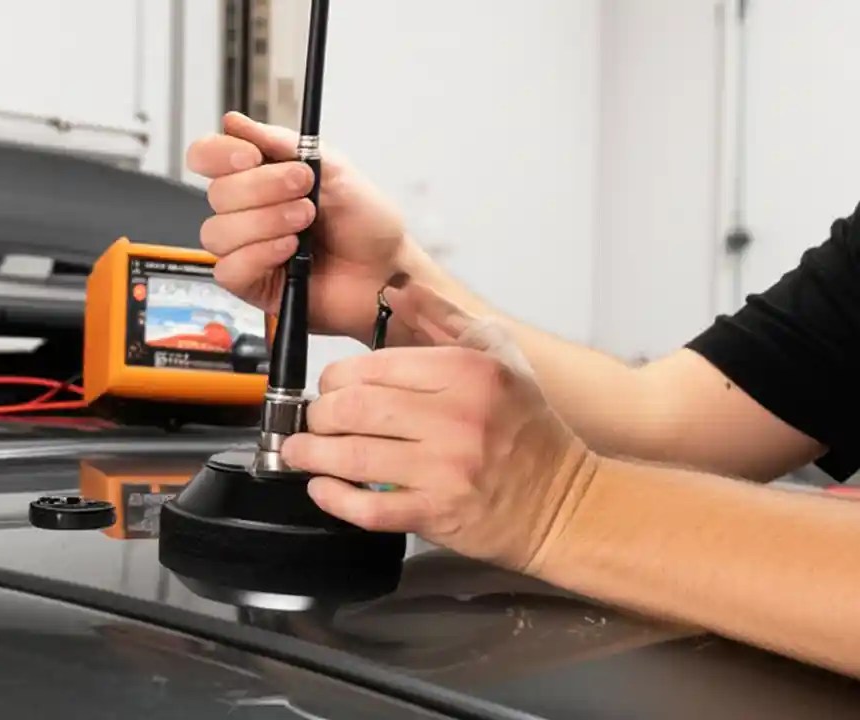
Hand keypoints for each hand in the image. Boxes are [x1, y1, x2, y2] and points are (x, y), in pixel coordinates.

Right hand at [186, 112, 419, 344]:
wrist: (386, 268)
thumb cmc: (365, 222)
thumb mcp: (332, 167)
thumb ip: (280, 143)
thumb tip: (234, 122)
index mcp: (258, 175)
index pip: (207, 157)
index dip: (219, 154)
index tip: (251, 157)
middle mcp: (246, 210)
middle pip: (217, 193)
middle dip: (263, 188)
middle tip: (305, 191)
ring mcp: (246, 247)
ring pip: (218, 231)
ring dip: (266, 222)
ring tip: (304, 223)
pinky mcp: (250, 283)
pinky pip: (230, 268)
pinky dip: (260, 255)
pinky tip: (290, 252)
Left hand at [280, 279, 595, 570]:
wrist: (562, 499)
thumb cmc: (526, 425)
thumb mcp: (497, 354)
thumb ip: (442, 317)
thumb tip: (395, 290)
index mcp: (465, 373)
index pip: (372, 367)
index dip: (334, 378)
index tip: (327, 387)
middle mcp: (455, 418)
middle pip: (351, 409)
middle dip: (316, 414)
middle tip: (311, 419)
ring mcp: (445, 469)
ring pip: (351, 456)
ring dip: (311, 454)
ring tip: (300, 451)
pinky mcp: (438, 513)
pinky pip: (368, 507)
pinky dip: (334, 497)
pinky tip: (322, 487)